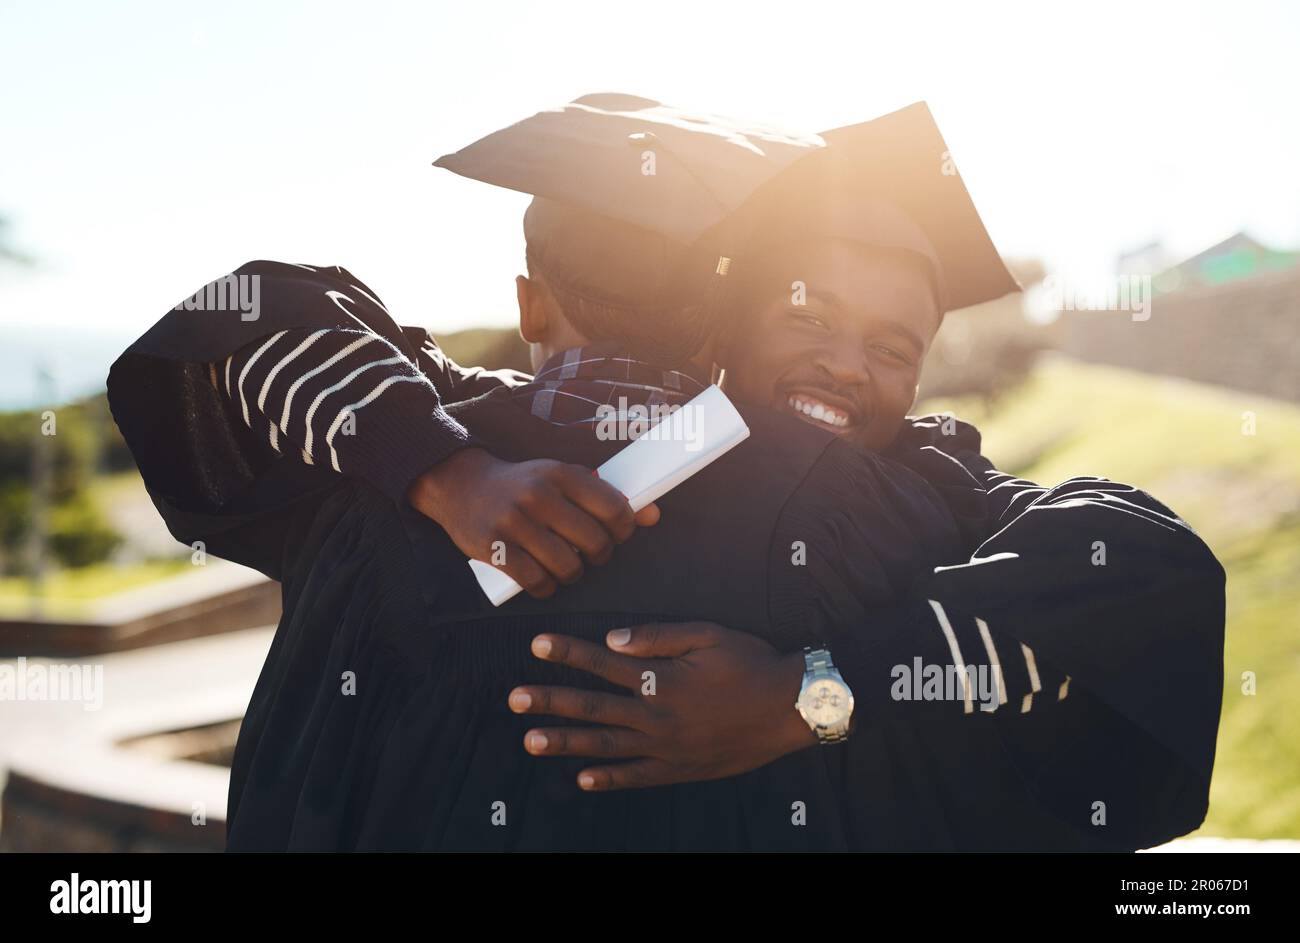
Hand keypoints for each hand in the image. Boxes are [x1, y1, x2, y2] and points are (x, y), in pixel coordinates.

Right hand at [407, 447, 659, 598]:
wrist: (460, 483)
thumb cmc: (523, 484)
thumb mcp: (562, 478)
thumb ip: (605, 495)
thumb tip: (653, 515)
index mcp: (561, 474)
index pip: (614, 507)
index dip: (624, 529)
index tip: (616, 534)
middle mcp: (539, 495)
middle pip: (595, 542)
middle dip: (600, 556)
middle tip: (591, 554)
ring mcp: (514, 523)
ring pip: (568, 567)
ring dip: (573, 574)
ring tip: (566, 566)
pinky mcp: (494, 548)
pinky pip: (537, 582)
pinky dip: (547, 587)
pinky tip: (545, 579)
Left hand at [507, 621, 816, 790]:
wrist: (791, 708)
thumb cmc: (752, 663)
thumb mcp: (708, 635)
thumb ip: (657, 636)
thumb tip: (611, 639)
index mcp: (661, 678)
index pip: (602, 663)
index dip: (567, 653)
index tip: (534, 645)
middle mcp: (656, 715)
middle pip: (593, 706)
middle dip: (550, 701)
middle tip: (514, 699)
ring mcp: (666, 746)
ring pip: (605, 744)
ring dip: (565, 742)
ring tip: (529, 740)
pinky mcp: (680, 768)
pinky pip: (637, 777)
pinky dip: (608, 779)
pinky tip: (581, 779)